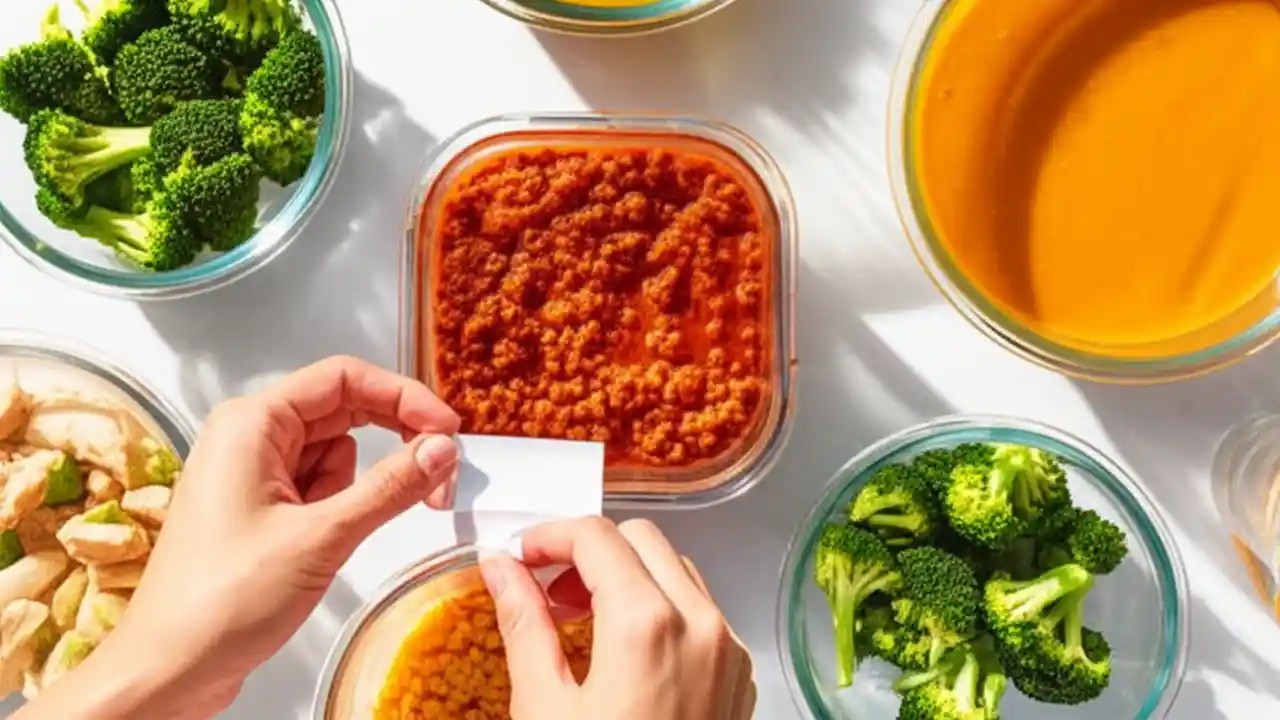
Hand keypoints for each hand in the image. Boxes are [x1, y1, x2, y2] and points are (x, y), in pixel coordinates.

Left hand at [16, 356, 460, 719]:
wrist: (170, 671)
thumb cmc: (218, 604)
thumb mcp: (321, 537)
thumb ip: (389, 486)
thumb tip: (440, 449)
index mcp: (250, 424)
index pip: (344, 378)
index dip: (403, 397)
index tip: (446, 429)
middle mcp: (249, 438)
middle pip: (345, 411)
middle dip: (393, 442)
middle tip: (437, 475)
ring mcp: (254, 474)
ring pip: (339, 454)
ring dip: (363, 485)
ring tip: (344, 534)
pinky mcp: (262, 509)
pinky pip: (322, 488)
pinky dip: (344, 508)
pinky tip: (329, 543)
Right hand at [482, 518, 755, 719]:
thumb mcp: (543, 707)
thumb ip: (523, 622)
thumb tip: (502, 570)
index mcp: (648, 625)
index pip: (596, 537)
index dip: (549, 536)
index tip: (521, 557)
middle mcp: (701, 627)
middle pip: (642, 541)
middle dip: (589, 552)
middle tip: (545, 589)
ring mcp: (727, 652)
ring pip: (677, 571)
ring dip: (627, 578)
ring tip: (579, 622)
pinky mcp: (738, 678)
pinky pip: (702, 614)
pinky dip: (661, 610)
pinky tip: (622, 651)